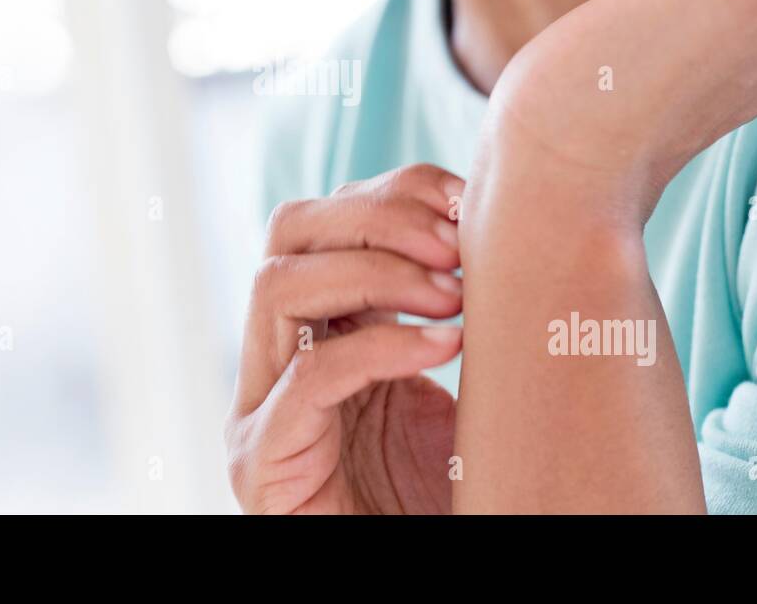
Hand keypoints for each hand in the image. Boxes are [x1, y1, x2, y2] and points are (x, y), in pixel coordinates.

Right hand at [226, 165, 464, 513]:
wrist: (425, 564)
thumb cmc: (453, 479)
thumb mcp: (455, 369)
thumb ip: (448, 299)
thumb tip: (496, 208)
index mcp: (319, 321)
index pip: (325, 216)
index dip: (393, 191)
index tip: (467, 200)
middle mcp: (275, 352)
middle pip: (287, 230)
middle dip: (376, 217)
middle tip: (456, 243)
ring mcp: (260, 405)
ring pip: (278, 284)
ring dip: (374, 272)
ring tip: (453, 295)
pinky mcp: (263, 462)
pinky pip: (308, 379)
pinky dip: (380, 346)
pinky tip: (444, 346)